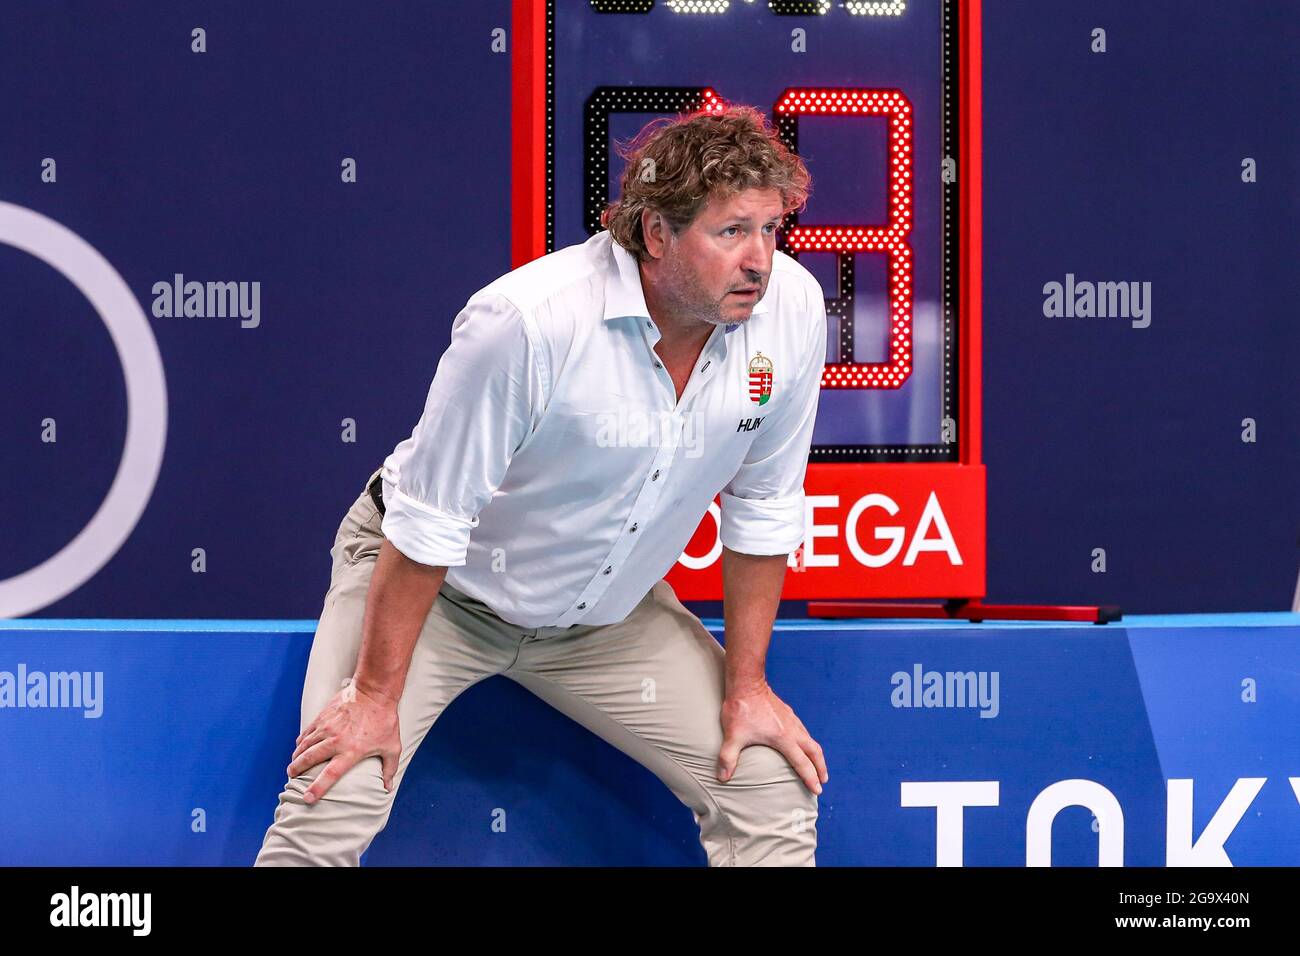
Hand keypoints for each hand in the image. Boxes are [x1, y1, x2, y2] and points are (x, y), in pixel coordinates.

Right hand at [287, 678, 400, 804]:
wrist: (374, 691)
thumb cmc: (385, 720)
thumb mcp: (392, 746)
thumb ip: (389, 768)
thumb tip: (388, 788)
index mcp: (351, 751)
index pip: (330, 774)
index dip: (317, 788)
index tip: (307, 798)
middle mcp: (336, 741)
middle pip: (309, 759)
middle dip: (297, 769)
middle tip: (292, 777)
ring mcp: (327, 727)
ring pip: (305, 745)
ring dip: (296, 756)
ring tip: (293, 765)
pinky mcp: (323, 716)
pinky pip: (307, 731)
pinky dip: (301, 740)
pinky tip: (299, 745)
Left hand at [717, 681, 827, 794]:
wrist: (746, 683)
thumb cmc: (740, 709)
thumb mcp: (733, 735)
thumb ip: (728, 758)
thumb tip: (722, 777)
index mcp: (783, 738)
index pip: (802, 763)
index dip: (811, 778)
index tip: (817, 790)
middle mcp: (792, 729)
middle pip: (814, 751)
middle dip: (821, 767)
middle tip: (823, 780)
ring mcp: (792, 720)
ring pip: (810, 739)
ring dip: (815, 754)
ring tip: (816, 765)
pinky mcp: (788, 712)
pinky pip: (803, 730)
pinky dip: (807, 741)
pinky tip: (800, 743)